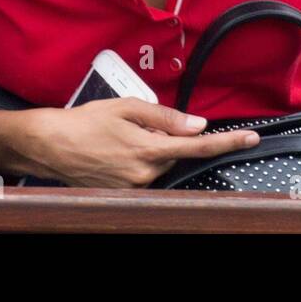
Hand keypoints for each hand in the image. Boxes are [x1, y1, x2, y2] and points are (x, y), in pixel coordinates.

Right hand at [20, 98, 259, 188]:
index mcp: (149, 149)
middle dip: (167, 137)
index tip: (250, 138)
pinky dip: (138, 159)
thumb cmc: (84, 123)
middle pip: (176, 153)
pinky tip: (115, 150)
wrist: (51, 145)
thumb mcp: (126, 108)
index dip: (227, 141)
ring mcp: (135, 187)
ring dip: (150, 148)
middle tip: (137, 125)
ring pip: (160, 163)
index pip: (198, 146)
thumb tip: (197, 125)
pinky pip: (144, 173)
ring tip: (119, 137)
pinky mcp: (124, 193)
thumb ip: (165, 117)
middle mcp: (145, 174)